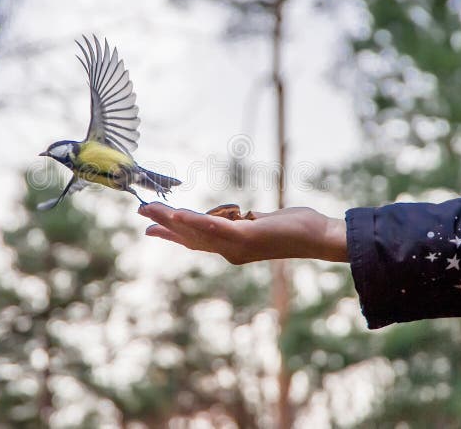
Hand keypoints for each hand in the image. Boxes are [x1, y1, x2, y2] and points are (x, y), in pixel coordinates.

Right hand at [138, 202, 347, 264]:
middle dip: (162, 225)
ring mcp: (236, 246)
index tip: (150, 230)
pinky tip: (178, 215)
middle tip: (140, 212)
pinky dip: (193, 222)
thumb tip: (244, 215)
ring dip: (170, 221)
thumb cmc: (296, 228)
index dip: (171, 234)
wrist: (319, 237)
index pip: (195, 240)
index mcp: (232, 246)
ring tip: (150, 210)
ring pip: (195, 232)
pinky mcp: (245, 238)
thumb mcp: (264, 223)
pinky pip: (214, 228)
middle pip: (188, 237)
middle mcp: (229, 250)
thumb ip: (248, 222)